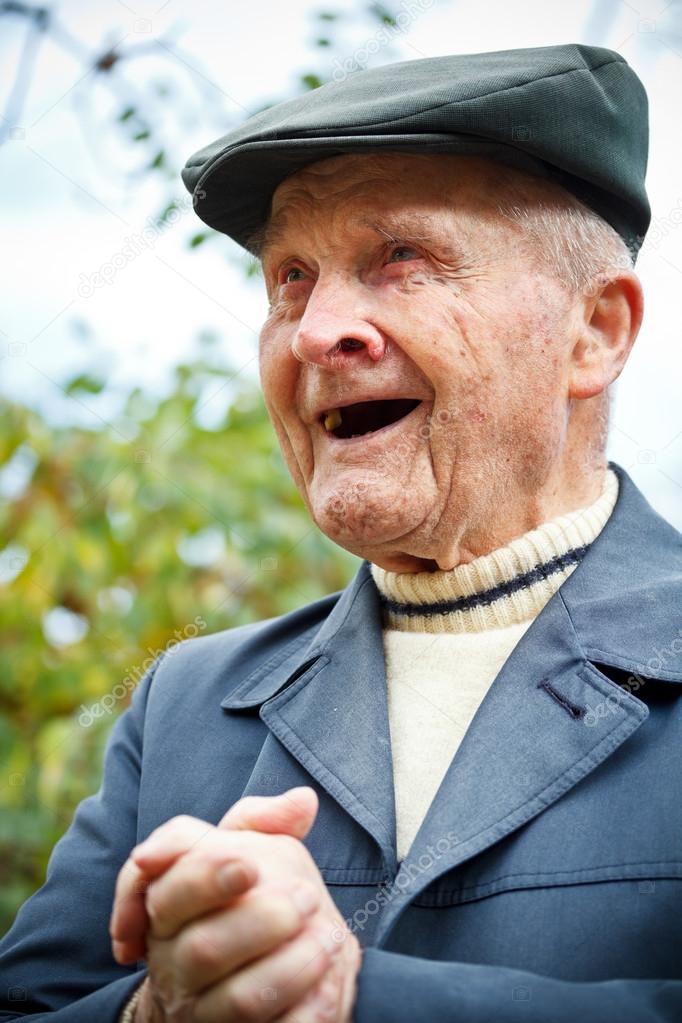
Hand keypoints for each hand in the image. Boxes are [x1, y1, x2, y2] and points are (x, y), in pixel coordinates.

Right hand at [109, 787, 360, 1020]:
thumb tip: (304, 799)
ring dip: (290, 968)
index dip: (204, 878)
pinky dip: (303, 1014)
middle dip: (259, 921)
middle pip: (202, 949)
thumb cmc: (235, 901)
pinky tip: (328, 990)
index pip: (169, 891)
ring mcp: (201, 1011)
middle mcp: (175, 965)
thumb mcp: (240, 853)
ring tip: (329, 940)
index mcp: (168, 911)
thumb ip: (260, 821)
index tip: (250, 865)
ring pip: (238, 1001)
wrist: (230, 981)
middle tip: (307, 897)